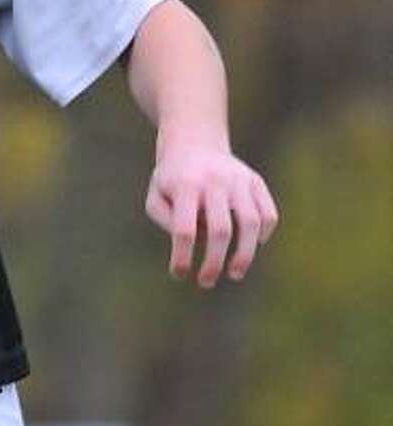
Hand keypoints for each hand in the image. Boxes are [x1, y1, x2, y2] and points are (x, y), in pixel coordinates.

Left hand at [145, 136, 278, 288]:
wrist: (195, 143)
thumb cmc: (172, 180)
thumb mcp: (156, 197)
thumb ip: (166, 220)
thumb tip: (192, 241)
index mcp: (186, 186)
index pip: (184, 228)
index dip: (181, 256)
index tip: (179, 274)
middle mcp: (216, 181)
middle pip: (221, 230)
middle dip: (214, 262)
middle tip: (206, 282)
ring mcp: (240, 180)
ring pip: (251, 223)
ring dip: (245, 254)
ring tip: (235, 274)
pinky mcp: (256, 182)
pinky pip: (268, 213)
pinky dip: (263, 234)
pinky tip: (252, 245)